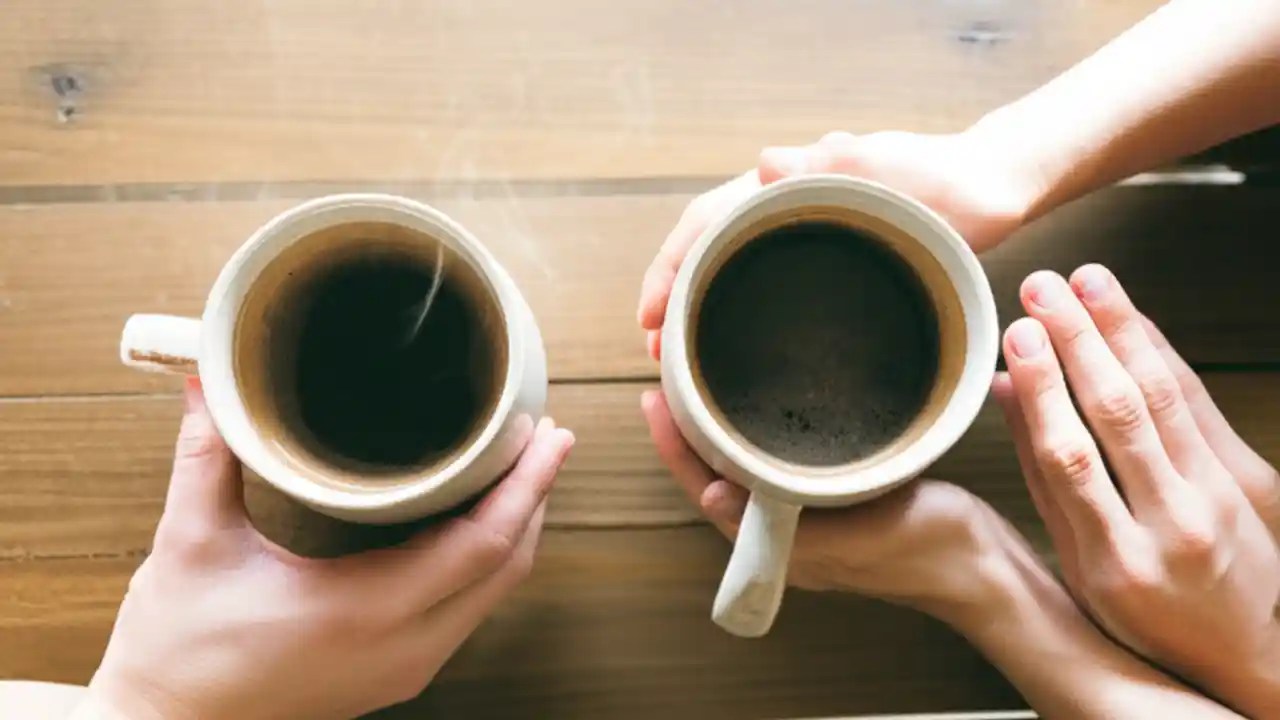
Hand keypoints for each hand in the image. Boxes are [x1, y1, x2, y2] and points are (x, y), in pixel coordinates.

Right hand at [77, 378, 573, 719]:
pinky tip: (480, 523)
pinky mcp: (395, 672)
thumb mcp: (190, 544)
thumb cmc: (176, 653)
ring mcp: (406, 666)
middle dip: (535, 496)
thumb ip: (207, 454)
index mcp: (366, 609)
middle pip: (507, 567)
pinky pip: (469, 611)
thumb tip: (211, 380)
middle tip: (547, 435)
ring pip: (494, 593)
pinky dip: (488, 562)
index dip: (525, 485)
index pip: (483, 544)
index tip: (545, 435)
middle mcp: (403, 645)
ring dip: (517, 529)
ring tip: (525, 468)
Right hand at [637, 129, 1041, 359]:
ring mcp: (804, 226)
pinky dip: (733, 302)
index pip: (709, 218)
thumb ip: (839, 166)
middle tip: (655, 347)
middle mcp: (788, 201)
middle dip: (672, 291)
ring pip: (729, 258)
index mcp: (794, 182)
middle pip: (707, 241)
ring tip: (677, 352)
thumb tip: (764, 164)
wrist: (995, 185)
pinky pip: (762, 274)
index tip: (651, 313)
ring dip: (696, 299)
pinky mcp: (822, 252)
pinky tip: (729, 332)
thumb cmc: (955, 182)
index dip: (672, 266)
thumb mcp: (902, 175)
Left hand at [640, 390, 1024, 621]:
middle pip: (718, 476)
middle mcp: (786, 533)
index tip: (653, 399)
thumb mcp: (859, 532)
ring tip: (703, 382)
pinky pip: (784, 463)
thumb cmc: (929, 550)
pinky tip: (768, 404)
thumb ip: (791, 523)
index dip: (674, 448)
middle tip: (669, 377)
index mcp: (779, 547)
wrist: (987, 567)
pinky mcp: (840, 499)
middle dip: (690, 432)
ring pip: (748, 468)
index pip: (705, 491)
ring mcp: (812, 517)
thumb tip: (713, 498)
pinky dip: (764, 433)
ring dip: (722, 430)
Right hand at [996, 264, 1279, 714]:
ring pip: (1164, 397)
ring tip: (1087, 281)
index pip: (1070, 457)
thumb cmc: (1150, 618)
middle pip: (1120, 414)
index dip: (1044, 389)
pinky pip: (1198, 401)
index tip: (1018, 338)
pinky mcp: (1244, 477)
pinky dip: (1164, 352)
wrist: (1248, 655)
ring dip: (1123, 330)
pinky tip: (1135, 319)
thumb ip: (1044, 482)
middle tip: (1044, 288)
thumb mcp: (1080, 569)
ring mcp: (1214, 499)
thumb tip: (1008, 398)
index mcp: (1114, 559)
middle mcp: (1169, 525)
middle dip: (1078, 340)